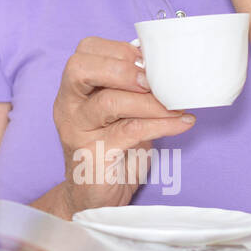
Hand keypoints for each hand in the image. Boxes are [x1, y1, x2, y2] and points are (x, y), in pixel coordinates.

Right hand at [51, 37, 195, 214]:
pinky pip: (130, 131)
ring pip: (109, 101)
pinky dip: (162, 124)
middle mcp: (68, 106)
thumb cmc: (111, 150)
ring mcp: (78, 131)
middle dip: (122, 68)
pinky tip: (182, 123)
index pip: (85, 51)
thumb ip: (129, 89)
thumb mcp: (118, 113)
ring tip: (177, 105)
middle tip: (153, 81)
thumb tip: (166, 66)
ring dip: (151, 101)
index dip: (118, 50)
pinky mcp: (95, 155)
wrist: (95, 200)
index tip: (148, 61)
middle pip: (80, 68)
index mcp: (73, 90)